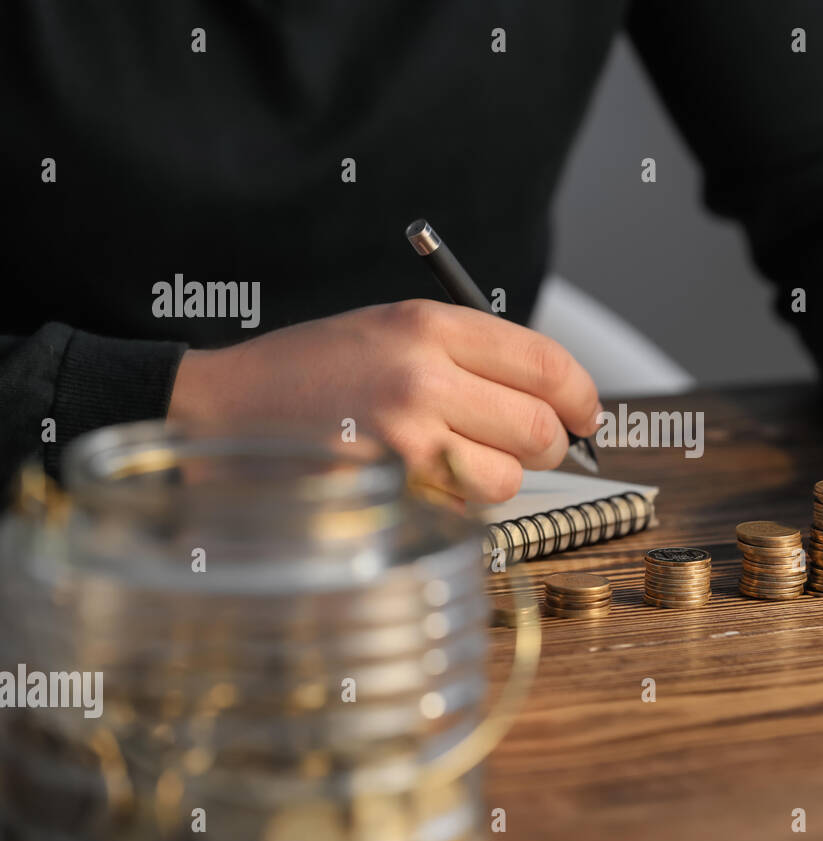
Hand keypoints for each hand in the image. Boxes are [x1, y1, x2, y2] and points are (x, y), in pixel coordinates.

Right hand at [169, 299, 600, 501]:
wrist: (216, 414)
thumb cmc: (306, 376)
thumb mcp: (387, 331)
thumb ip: (470, 356)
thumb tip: (554, 402)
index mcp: (427, 325)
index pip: (546, 364)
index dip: (581, 396)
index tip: (586, 415)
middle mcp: (423, 377)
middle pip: (540, 428)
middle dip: (547, 446)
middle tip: (528, 448)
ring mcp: (406, 440)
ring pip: (508, 479)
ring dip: (494, 480)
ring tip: (451, 462)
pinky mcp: (389, 494)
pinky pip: (462, 513)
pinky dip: (456, 507)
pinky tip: (416, 483)